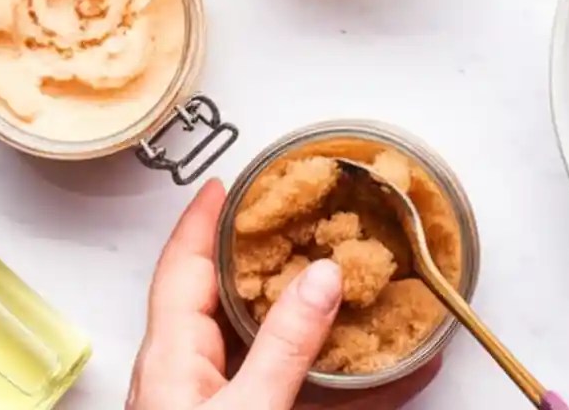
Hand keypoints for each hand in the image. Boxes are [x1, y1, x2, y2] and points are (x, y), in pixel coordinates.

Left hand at [127, 179, 438, 409]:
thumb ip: (284, 345)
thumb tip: (318, 277)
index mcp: (173, 356)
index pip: (181, 265)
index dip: (202, 219)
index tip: (227, 182)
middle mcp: (192, 376)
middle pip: (229, 297)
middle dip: (272, 260)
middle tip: (310, 223)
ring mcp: (224, 406)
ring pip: (275, 347)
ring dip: (324, 322)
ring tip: (367, 290)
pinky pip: (303, 395)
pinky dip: (347, 384)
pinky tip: (396, 379)